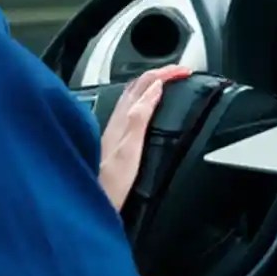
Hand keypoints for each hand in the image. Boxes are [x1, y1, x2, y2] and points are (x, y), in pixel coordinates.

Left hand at [98, 65, 191, 210]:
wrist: (91, 203)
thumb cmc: (109, 184)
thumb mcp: (129, 150)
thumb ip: (140, 117)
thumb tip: (155, 88)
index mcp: (122, 119)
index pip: (145, 83)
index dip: (166, 73)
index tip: (185, 71)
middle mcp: (115, 119)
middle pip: (138, 84)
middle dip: (161, 73)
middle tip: (182, 72)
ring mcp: (113, 128)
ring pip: (134, 94)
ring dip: (153, 83)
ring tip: (170, 81)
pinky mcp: (114, 138)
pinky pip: (132, 107)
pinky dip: (146, 98)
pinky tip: (150, 107)